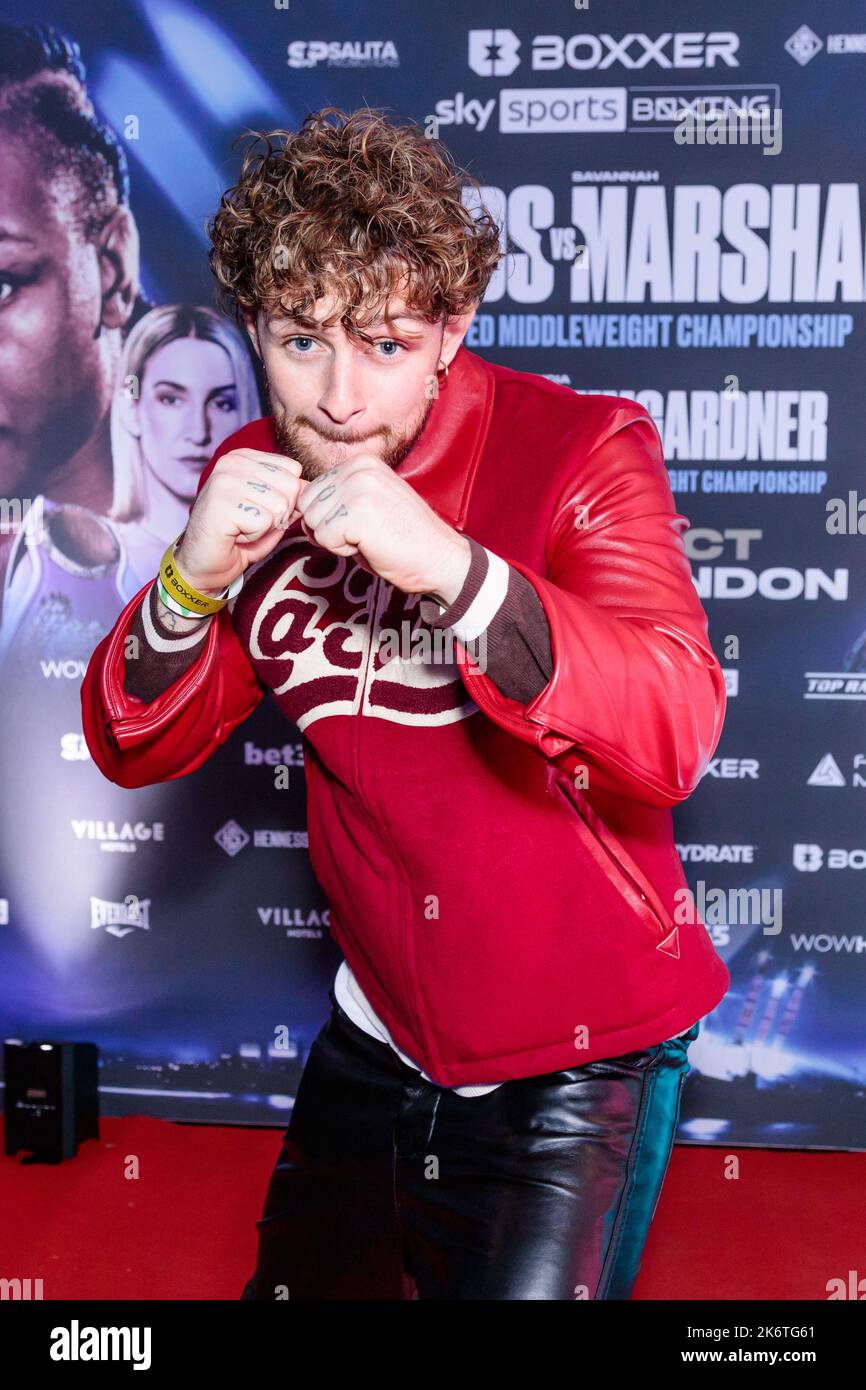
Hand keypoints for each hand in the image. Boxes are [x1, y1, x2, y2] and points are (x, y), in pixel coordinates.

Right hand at [174, 448, 306, 594]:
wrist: (203, 565)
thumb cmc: (238, 538)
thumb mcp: (271, 512)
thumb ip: (291, 497)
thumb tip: (312, 488)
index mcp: (244, 457)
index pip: (293, 470)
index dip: (285, 499)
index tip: (258, 510)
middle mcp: (232, 462)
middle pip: (290, 486)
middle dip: (278, 514)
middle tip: (250, 523)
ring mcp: (224, 480)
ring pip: (279, 505)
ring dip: (265, 527)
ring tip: (241, 528)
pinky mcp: (220, 503)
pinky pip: (264, 521)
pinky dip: (255, 536)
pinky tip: (235, 535)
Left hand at [295, 452, 470, 601]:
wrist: (440, 558)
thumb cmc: (403, 539)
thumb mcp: (365, 506)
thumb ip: (335, 499)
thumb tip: (296, 503)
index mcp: (361, 462)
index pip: (311, 492)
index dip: (328, 518)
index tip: (362, 524)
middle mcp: (358, 468)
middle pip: (306, 506)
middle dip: (327, 529)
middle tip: (365, 535)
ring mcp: (358, 488)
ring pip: (312, 523)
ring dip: (335, 541)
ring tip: (369, 539)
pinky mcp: (359, 512)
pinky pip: (323, 539)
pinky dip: (343, 551)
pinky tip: (371, 545)